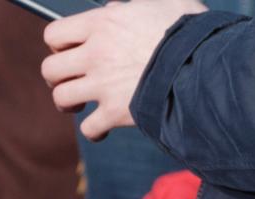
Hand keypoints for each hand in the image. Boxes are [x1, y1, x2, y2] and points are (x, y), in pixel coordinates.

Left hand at [40, 0, 202, 136]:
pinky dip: (95, 130)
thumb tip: (115, 7)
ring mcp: (103, 84)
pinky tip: (105, 125)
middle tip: (74, 79)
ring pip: (61, 98)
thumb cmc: (189, 28)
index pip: (54, 34)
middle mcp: (96, 53)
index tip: (72, 50)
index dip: (59, 44)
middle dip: (58, 76)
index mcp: (104, 23)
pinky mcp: (114, 112)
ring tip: (82, 103)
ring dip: (69, 103)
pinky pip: (88, 128)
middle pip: (49, 69)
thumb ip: (136, 3)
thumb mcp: (166, 1)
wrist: (205, 63)